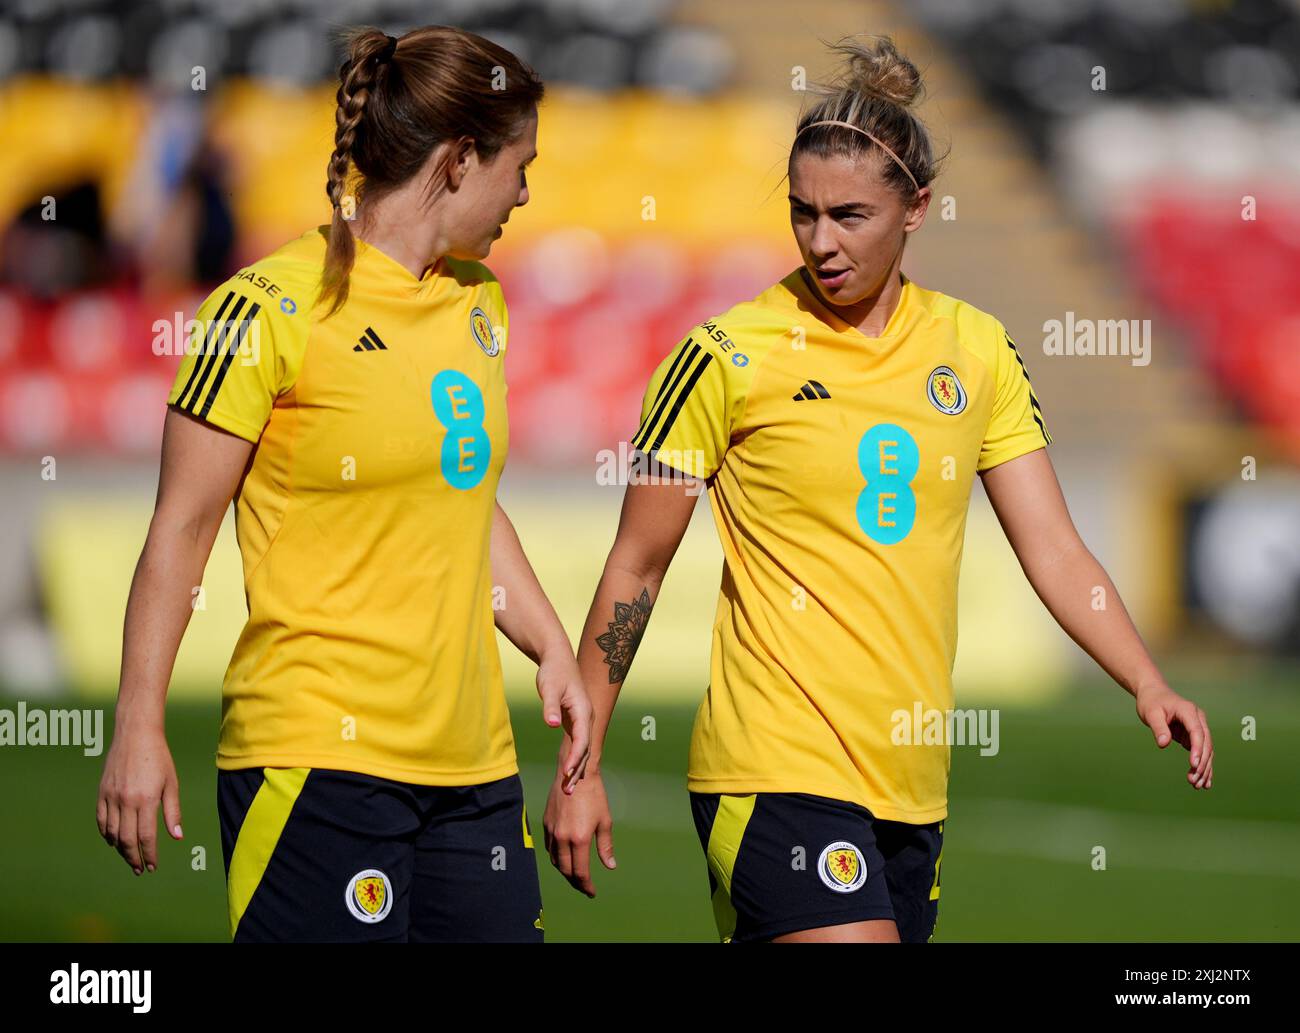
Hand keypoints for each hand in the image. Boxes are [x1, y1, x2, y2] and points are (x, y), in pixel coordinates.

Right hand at [96, 723, 183, 873]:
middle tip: (139, 870)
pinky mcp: (102, 792)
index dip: (149, 855)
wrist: (135, 735)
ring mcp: (111, 797)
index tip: (153, 866)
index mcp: (146, 800)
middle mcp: (126, 801)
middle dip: (134, 858)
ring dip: (120, 849)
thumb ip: (172, 812)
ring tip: (129, 857)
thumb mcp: (171, 783)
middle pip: (127, 839)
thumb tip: (177, 837)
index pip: (146, 836)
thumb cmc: (159, 758)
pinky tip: (113, 841)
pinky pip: (101, 820)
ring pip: (112, 833)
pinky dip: (106, 834)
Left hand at [535, 646, 591, 792]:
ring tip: (568, 790)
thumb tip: (552, 724)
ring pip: (582, 749)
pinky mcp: (574, 722)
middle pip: (585, 748)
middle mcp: (586, 718)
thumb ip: (550, 706)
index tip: (566, 772)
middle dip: (578, 770)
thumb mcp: (549, 687)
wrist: (558, 660)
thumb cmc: (553, 672)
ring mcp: (582, 721)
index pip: (582, 738)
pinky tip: (567, 774)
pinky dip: (573, 760)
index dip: (575, 757)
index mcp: (583, 710)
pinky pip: (577, 745)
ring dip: (576, 768)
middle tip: (568, 791)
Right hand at [543, 766, 614, 896]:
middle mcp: (563, 838)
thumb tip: (610, 866)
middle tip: (584, 887)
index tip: (592, 892)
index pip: (580, 872)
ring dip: (565, 871)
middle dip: (575, 882)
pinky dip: (556, 857)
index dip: (586, 885)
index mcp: (579, 839)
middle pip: (566, 870)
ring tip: (575, 875)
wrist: (575, 774)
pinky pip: (549, 847)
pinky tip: (564, 857)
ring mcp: (552, 831)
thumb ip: (605, 846)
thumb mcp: (604, 821)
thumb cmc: (594, 796)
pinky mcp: (546, 823)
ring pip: (555, 860)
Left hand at [1135, 684, 1212, 788]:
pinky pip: (1201, 752)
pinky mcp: (1194, 735)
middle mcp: (1198, 719)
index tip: (1193, 765)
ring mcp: (1198, 727)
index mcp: (1189, 711)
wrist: (1153, 693)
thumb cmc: (1151, 702)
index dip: (1198, 749)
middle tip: (1194, 781)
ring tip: (1198, 786)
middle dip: (1202, 764)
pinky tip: (1204, 781)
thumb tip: (1163, 744)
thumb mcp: (1151, 713)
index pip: (1197, 732)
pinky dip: (1202, 765)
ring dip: (1204, 768)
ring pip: (1207, 750)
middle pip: (1206, 744)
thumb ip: (1158, 728)